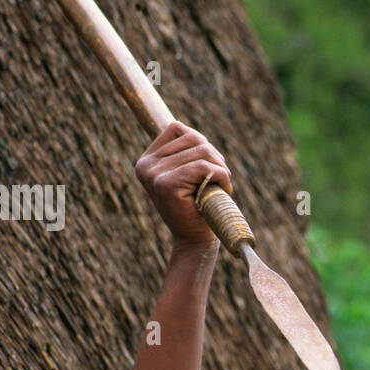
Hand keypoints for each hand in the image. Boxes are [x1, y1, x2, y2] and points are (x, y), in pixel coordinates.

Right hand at [135, 121, 233, 247]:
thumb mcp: (186, 175)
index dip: (200, 143)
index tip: (208, 166)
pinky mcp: (167, 185)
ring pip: (201, 150)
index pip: (176, 128)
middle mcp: (146, 166)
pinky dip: (221, 175)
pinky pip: (204, 167)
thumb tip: (192, 133)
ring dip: (220, 166)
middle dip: (214, 156)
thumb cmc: (196, 207)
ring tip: (221, 184)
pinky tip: (224, 189)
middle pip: (193, 137)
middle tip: (219, 178)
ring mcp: (154, 174)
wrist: (195, 241)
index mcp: (146, 161)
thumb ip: (184, 153)